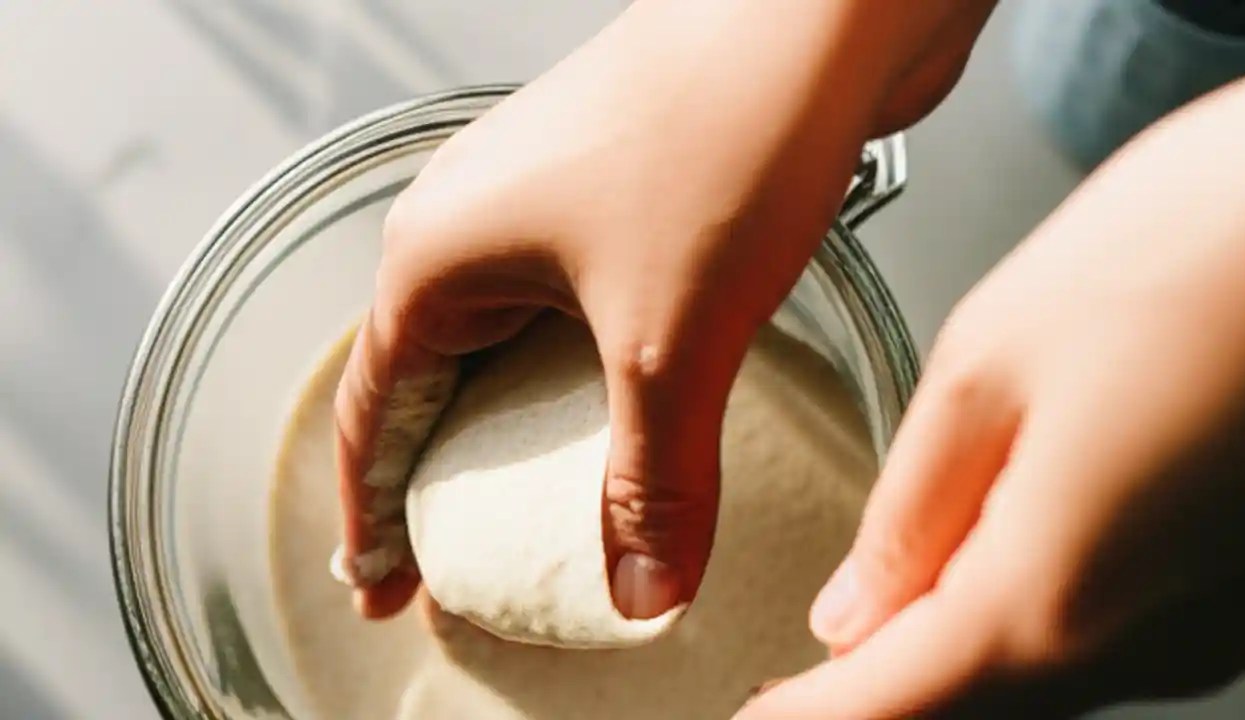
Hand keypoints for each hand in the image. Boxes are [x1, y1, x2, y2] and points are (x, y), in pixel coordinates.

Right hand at [332, 0, 992, 621]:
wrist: (819, 15)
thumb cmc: (722, 131)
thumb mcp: (672, 341)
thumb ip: (652, 479)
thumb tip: (641, 591)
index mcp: (440, 254)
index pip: (375, 412)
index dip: (376, 513)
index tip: (384, 584)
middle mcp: (476, 222)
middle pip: (431, 383)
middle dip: (441, 483)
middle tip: (453, 570)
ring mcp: (546, 203)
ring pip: (507, 349)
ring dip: (515, 435)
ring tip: (531, 517)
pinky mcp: (617, 198)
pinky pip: (573, 316)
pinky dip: (580, 386)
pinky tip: (616, 425)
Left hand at [739, 67, 1244, 718]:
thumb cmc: (1203, 246)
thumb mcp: (991, 365)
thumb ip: (911, 508)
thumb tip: (856, 605)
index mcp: (1051, 586)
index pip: (888, 700)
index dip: (805, 718)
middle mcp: (1146, 627)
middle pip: (970, 696)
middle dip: (877, 689)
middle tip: (801, 679)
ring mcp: (1215, 606)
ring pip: (1047, 667)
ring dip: (954, 651)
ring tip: (885, 619)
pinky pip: (1119, 625)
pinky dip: (1037, 609)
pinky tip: (1004, 562)